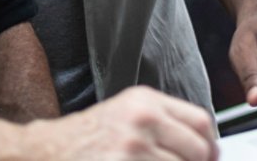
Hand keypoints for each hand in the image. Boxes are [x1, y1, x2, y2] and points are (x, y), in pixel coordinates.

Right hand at [26, 86, 216, 160]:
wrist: (46, 152)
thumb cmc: (88, 136)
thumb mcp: (127, 113)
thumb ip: (164, 122)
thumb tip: (204, 147)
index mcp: (146, 101)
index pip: (201, 121)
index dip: (210, 146)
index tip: (210, 158)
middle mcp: (142, 120)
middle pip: (197, 150)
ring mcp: (132, 149)